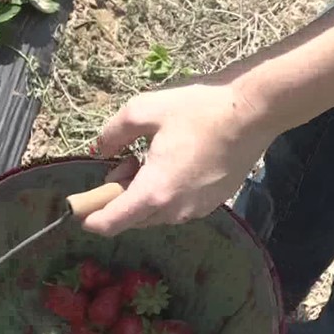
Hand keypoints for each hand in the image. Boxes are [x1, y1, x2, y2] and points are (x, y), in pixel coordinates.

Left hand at [83, 80, 277, 236]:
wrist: (254, 111)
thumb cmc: (198, 109)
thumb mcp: (143, 110)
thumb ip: (112, 133)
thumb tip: (100, 149)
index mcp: (154, 193)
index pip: (111, 224)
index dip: (90, 218)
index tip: (79, 207)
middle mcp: (175, 211)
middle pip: (133, 219)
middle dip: (120, 196)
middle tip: (125, 161)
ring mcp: (198, 210)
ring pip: (156, 213)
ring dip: (144, 193)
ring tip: (151, 157)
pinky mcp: (215, 203)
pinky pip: (179, 206)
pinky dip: (167, 192)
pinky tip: (176, 162)